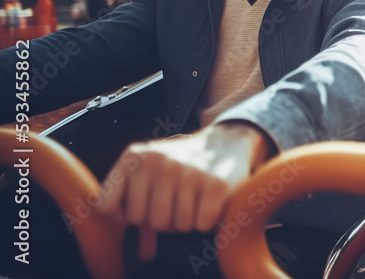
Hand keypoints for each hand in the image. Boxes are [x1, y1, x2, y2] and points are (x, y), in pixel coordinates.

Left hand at [97, 122, 272, 259]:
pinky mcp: (216, 184)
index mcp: (134, 157)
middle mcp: (158, 162)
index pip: (107, 207)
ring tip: (193, 200)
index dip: (124, 216)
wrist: (225, 140)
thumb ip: (136, 207)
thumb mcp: (150, 173)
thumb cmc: (181, 165)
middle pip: (146, 220)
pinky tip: (209, 202)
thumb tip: (142, 254)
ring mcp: (188, 172)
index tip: (142, 207)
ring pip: (175, 226)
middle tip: (176, 203)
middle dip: (162, 220)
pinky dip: (206, 221)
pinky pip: (201, 224)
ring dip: (186, 221)